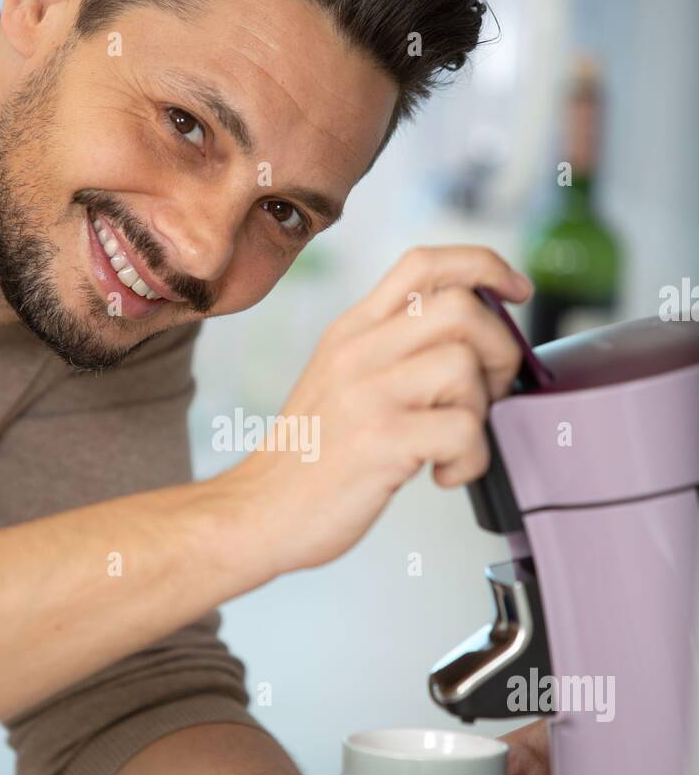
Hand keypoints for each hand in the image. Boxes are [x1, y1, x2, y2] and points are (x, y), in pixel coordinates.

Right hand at [228, 244, 532, 575]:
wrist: (257, 512)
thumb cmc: (312, 457)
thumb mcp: (341, 380)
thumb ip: (394, 351)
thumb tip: (478, 338)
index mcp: (352, 330)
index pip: (425, 263)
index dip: (485, 265)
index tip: (516, 291)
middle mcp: (357, 351)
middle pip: (460, 306)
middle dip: (500, 349)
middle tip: (489, 392)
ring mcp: (366, 394)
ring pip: (464, 364)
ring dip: (481, 409)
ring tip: (455, 441)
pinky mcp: (379, 441)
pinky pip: (463, 430)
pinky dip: (471, 460)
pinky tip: (443, 475)